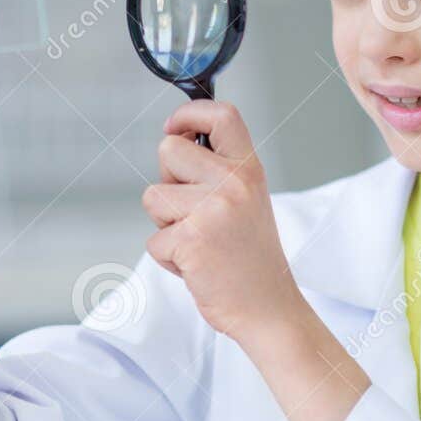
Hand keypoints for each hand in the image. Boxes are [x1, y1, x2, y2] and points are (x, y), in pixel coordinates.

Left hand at [140, 100, 304, 342]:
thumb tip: (174, 141)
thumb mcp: (247, 199)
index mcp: (249, 169)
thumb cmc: (250, 256)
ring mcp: (213, 211)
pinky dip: (168, 257)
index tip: (175, 126)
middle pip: (168, 150)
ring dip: (165, 224)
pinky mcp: (191, 240)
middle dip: (168, 180)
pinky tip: (197, 265)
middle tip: (195, 213)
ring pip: (153, 197)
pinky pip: (154, 238)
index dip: (189, 113)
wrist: (267, 307)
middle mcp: (234, 183)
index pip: (222, 115)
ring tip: (199, 242)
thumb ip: (218, 171)